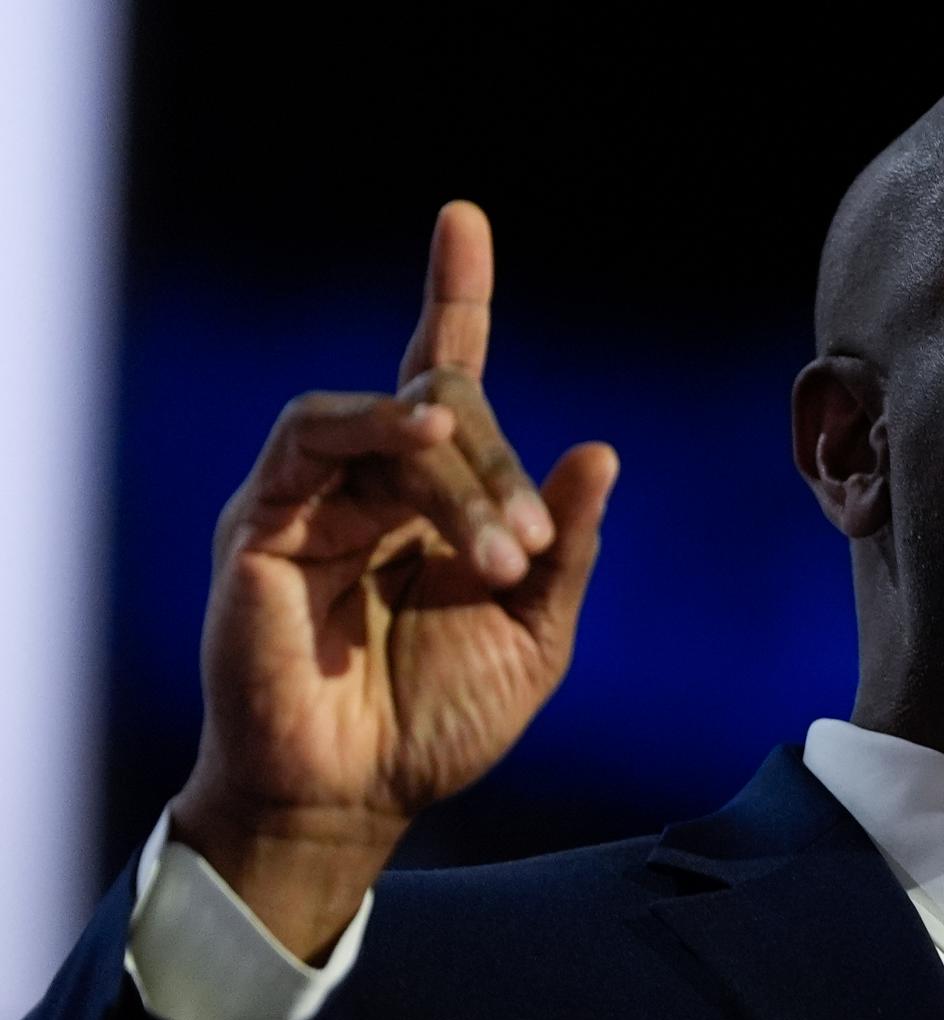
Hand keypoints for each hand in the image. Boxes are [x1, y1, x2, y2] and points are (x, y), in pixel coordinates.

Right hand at [170, 202, 618, 960]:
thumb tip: (602, 451)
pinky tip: (421, 443)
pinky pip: (312, 443)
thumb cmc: (442, 716)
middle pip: (442, 405)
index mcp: (434, 499)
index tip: (463, 222)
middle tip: (526, 556)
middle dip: (500, 471)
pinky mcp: (263, 524)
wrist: (358, 797)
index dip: (454, 295)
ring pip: (389, 424)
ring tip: (498, 549)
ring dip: (457, 474)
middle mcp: (371, 482)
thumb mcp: (535, 634)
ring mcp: (311, 497)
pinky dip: (370, 432)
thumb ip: (567, 546)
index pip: (441, 376)